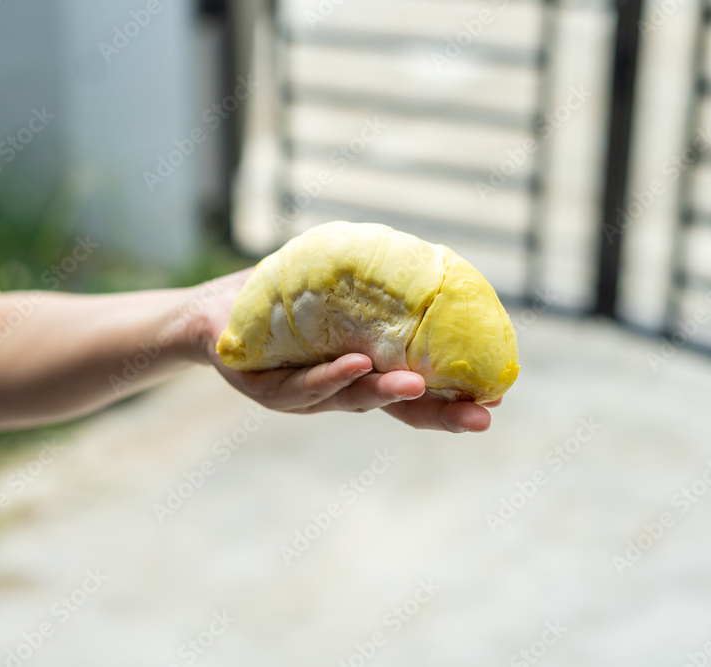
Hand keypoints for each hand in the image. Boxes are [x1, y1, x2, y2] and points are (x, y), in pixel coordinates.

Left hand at [190, 269, 498, 432]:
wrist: (213, 310)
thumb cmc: (282, 298)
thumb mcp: (337, 288)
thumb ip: (380, 290)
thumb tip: (437, 268)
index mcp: (363, 372)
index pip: (416, 391)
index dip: (453, 398)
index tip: (497, 398)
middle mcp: (339, 390)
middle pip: (394, 407)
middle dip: (439, 412)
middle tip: (482, 415)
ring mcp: (303, 394)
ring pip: (350, 398)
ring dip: (385, 391)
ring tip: (418, 383)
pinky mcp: (265, 387)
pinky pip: (301, 384)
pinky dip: (329, 376)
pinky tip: (356, 365)